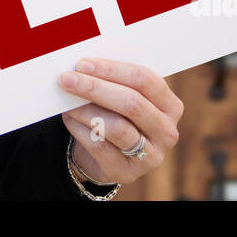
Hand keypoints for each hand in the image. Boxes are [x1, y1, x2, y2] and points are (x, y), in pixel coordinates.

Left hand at [59, 57, 183, 186]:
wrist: (106, 156)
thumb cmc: (115, 115)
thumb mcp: (121, 96)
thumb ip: (111, 81)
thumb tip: (83, 67)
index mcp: (170, 105)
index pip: (145, 80)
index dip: (112, 70)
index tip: (83, 64)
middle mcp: (167, 132)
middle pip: (132, 103)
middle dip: (95, 88)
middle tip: (68, 79)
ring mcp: (151, 156)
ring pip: (116, 127)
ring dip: (86, 110)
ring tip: (66, 100)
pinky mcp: (128, 172)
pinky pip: (100, 146)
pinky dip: (80, 129)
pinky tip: (69, 118)